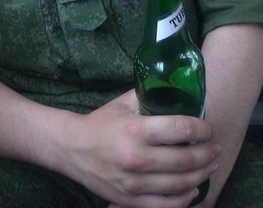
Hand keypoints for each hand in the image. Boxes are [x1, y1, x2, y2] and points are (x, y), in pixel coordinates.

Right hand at [59, 90, 220, 207]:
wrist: (73, 148)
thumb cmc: (101, 122)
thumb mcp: (124, 103)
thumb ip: (149, 97)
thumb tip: (176, 92)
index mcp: (136, 129)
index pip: (180, 128)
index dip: (201, 128)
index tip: (208, 127)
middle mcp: (137, 157)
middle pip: (185, 158)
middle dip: (207, 152)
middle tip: (215, 147)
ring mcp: (134, 182)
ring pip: (180, 183)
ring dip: (201, 174)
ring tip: (211, 165)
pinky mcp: (130, 200)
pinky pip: (166, 205)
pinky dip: (184, 198)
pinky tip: (193, 189)